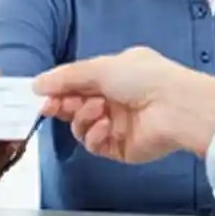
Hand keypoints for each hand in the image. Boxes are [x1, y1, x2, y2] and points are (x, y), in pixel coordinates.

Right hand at [33, 46, 214, 163]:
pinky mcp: (122, 147)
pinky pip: (95, 145)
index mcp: (116, 75)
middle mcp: (117, 100)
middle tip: (52, 106)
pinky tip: (104, 126)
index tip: (42, 94)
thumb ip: (66, 77)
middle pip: (76, 106)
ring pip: (82, 127)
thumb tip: (39, 83)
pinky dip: (94, 135)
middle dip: (64, 105)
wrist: (175, 107)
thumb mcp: (99, 67)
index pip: (78, 84)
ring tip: (96, 110)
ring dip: (83, 118)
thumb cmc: (147, 79)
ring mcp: (119, 124)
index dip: (58, 89)